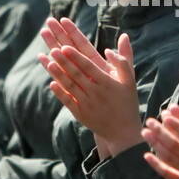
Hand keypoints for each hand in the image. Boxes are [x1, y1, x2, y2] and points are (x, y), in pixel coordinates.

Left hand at [39, 31, 141, 157]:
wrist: (122, 132)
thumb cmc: (127, 102)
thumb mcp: (129, 81)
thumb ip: (123, 62)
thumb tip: (111, 47)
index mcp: (108, 83)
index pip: (89, 67)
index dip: (76, 57)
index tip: (65, 46)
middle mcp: (96, 93)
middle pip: (77, 74)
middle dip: (64, 61)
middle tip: (53, 49)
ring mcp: (87, 104)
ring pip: (70, 86)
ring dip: (59, 74)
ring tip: (49, 62)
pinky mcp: (81, 114)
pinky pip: (68, 102)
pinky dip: (60, 93)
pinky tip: (52, 83)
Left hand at [141, 106, 178, 178]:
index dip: (177, 126)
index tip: (166, 116)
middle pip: (176, 145)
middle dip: (161, 131)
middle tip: (151, 121)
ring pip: (169, 157)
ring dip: (156, 144)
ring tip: (145, 132)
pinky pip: (167, 174)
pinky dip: (156, 165)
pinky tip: (147, 155)